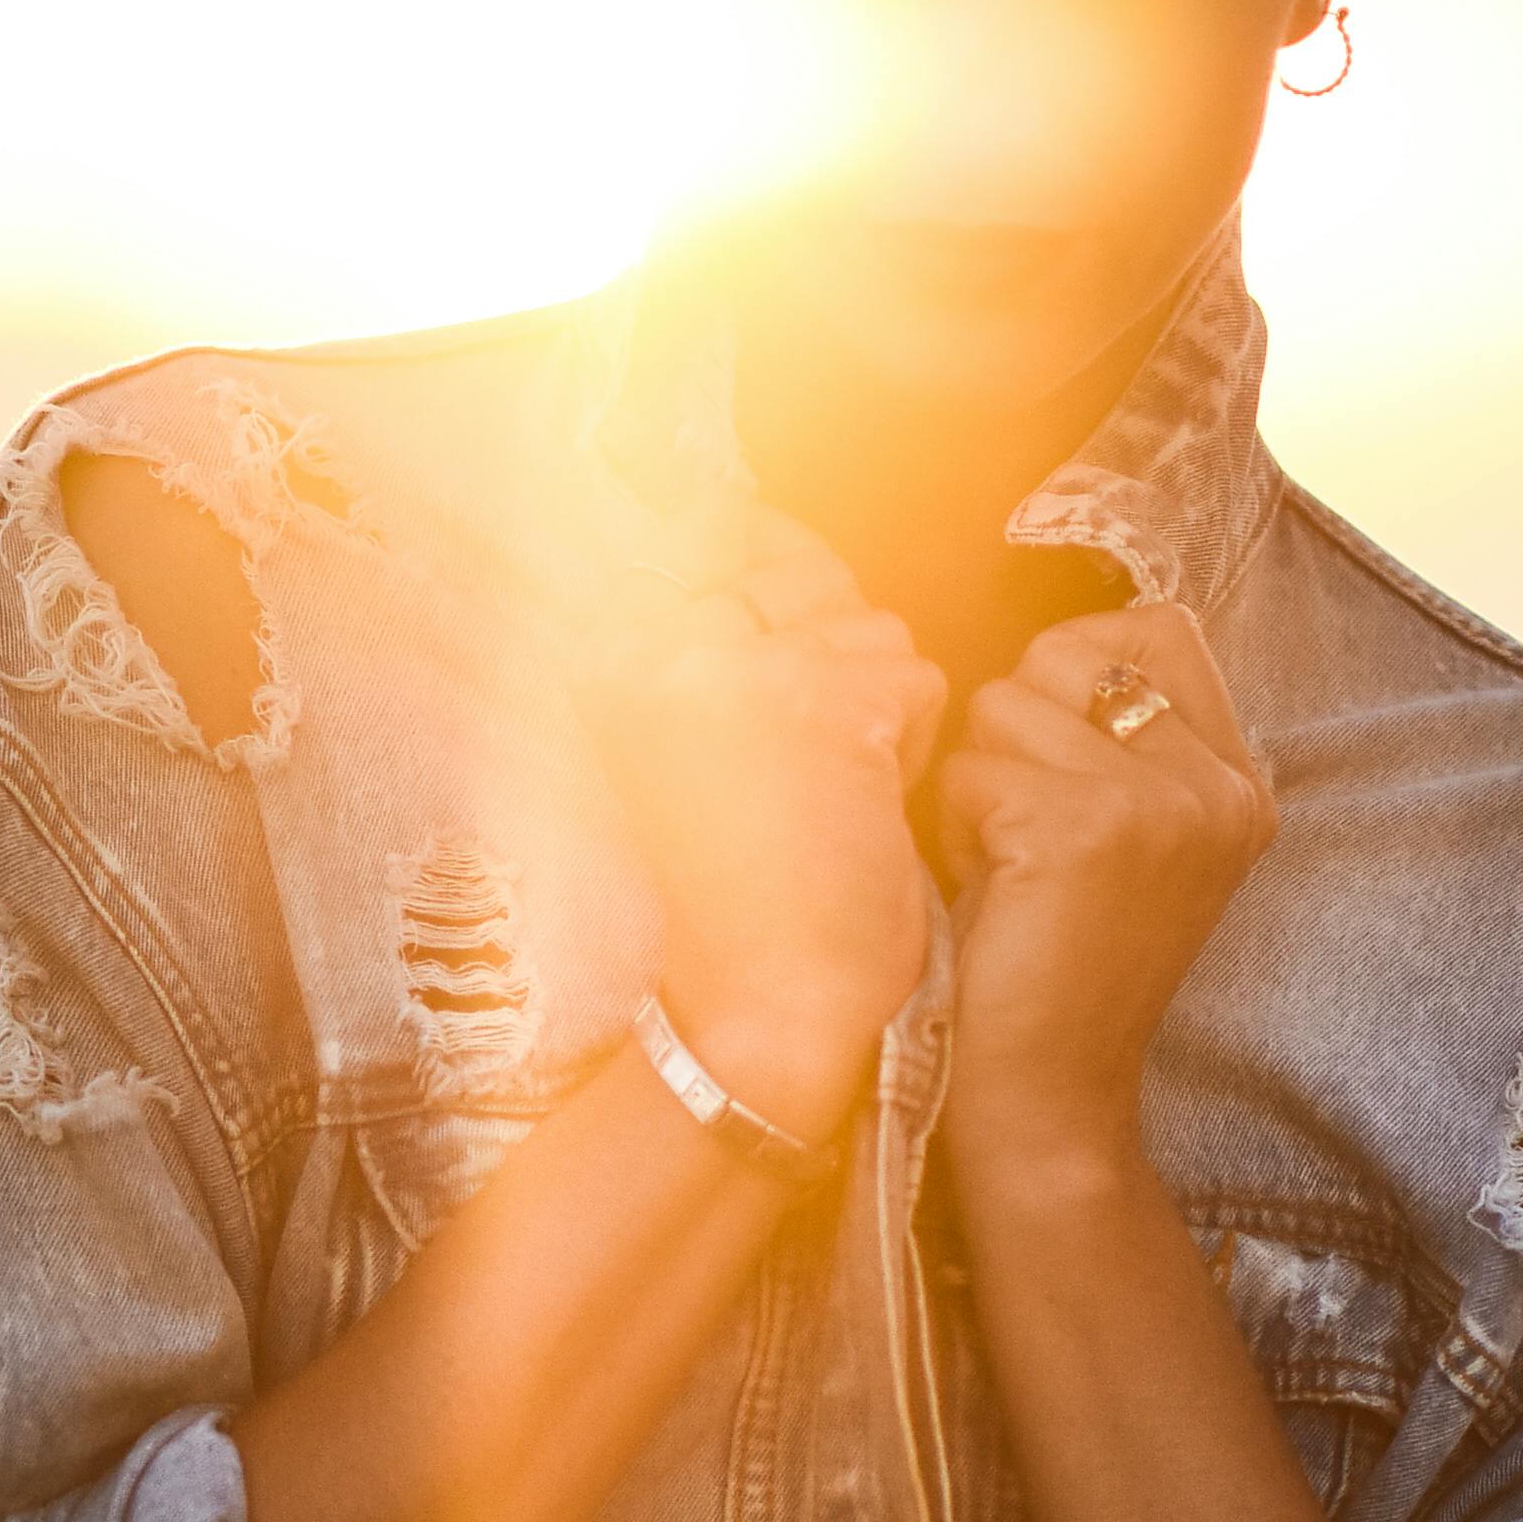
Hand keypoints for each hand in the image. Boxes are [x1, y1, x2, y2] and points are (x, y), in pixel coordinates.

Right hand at [584, 506, 943, 1139]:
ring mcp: (745, 667)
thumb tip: (751, 519)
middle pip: (801, 576)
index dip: (775, 574)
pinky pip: (916, 677)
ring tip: (828, 789)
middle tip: (806, 757)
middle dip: (831, 656)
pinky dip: (912, 744)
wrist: (763, 1002)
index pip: (716, 527)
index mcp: (606, 647)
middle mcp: (660, 639)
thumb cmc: (733, 884)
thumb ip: (708, 630)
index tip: (789, 661)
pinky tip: (862, 807)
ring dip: (878, 703)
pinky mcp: (831, 703)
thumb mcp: (681, 734)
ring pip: (872, 626)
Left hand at [935, 604, 1276, 1186]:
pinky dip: (956, 825)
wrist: (1053, 1099)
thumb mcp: (1126, 837)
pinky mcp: (1088, 827)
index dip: (1076, 676)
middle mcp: (1220, 785)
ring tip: (1007, 864)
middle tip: (1025, 829)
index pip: (1156, 628)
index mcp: (1241, 783)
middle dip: (1016, 728)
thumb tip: (1064, 635)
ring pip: (1006, 705)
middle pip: (1071, 651)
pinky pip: (974, 769)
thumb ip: (1125, 738)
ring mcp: (1164, 803)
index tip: (1061, 771)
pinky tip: (990, 890)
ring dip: (978, 781)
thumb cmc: (1057, 962)